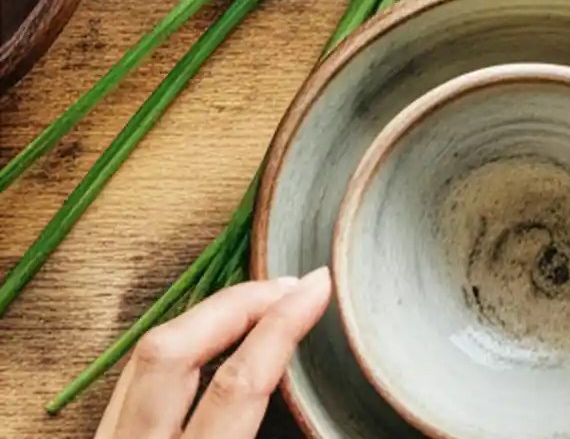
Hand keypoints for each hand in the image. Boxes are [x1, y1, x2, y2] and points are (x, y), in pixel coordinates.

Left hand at [94, 267, 330, 438]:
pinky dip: (181, 345)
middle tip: (289, 286)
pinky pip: (135, 377)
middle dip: (237, 302)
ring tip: (259, 301)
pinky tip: (214, 341)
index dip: (281, 326)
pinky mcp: (102, 436)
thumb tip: (325, 411)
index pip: (236, 383)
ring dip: (207, 316)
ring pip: (145, 355)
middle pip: (172, 349)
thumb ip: (278, 434)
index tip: (317, 287)